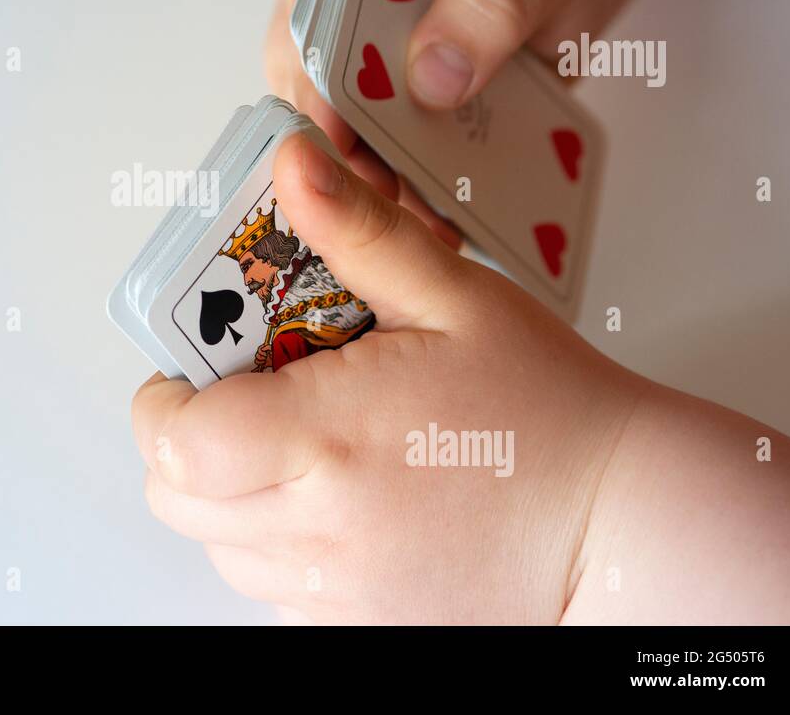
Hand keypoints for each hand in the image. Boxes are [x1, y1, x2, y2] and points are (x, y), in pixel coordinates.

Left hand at [133, 133, 789, 622]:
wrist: (624, 523)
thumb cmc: (550, 413)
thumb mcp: (453, 296)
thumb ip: (357, 230)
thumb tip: (291, 165)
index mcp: (325, 440)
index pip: (174, 438)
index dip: (165, 396)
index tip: (199, 361)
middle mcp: (317, 528)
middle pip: (177, 494)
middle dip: (191, 436)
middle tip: (251, 390)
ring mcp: (335, 590)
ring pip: (218, 543)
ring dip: (231, 487)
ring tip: (305, 439)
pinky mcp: (356, 623)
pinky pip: (272, 582)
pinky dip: (278, 538)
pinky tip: (339, 493)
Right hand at [265, 0, 654, 247]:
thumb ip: (489, 2)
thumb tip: (430, 80)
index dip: (317, 63)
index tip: (339, 126)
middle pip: (304, 73)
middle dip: (339, 135)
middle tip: (381, 194)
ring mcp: (348, 46)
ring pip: (331, 121)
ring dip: (369, 170)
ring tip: (416, 219)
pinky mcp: (382, 96)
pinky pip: (378, 146)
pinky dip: (404, 182)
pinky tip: (436, 216)